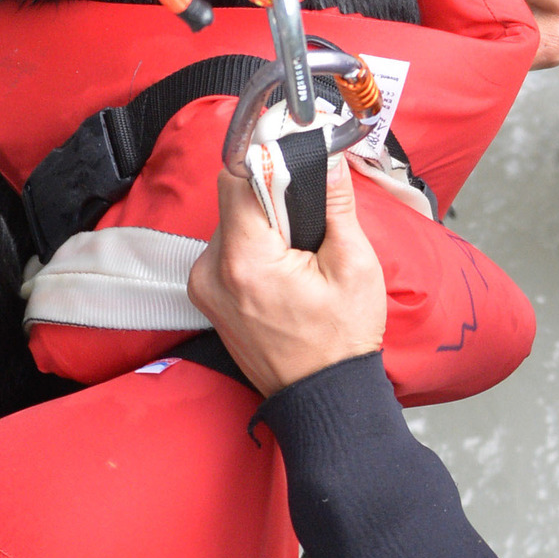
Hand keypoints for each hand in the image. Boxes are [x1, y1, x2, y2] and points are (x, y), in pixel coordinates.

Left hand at [187, 156, 386, 395]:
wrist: (323, 398)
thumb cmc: (340, 342)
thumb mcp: (354, 265)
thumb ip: (335, 204)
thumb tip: (326, 159)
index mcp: (245, 260)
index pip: (237, 178)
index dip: (268, 163)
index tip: (294, 164)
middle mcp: (212, 271)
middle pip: (233, 199)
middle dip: (271, 198)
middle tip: (307, 221)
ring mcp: (204, 287)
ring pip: (230, 222)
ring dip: (262, 223)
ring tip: (297, 251)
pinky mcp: (207, 297)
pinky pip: (226, 249)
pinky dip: (252, 247)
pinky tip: (282, 268)